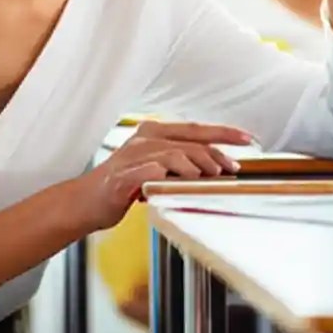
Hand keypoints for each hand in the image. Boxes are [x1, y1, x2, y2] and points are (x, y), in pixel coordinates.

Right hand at [78, 121, 251, 230]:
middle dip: (216, 153)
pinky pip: (152, 170)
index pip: (194, 128)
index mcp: (152, 133)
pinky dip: (171, 173)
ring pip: (174, 152)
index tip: (248, 139)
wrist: (85, 203)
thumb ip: (179, 165)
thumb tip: (215, 168)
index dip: (223, 132)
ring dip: (198, 164)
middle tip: (233, 167)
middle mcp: (143, 139)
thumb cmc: (122, 186)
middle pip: (189, 140)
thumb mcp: (155, 170)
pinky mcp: (123, 176)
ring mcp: (132, 156)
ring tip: (212, 176)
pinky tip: (184, 181)